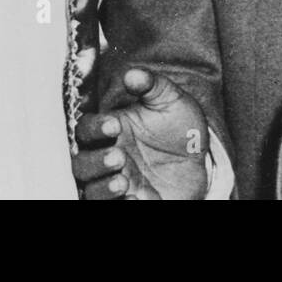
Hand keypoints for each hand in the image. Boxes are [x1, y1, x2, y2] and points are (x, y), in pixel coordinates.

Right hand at [74, 68, 209, 199]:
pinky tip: (139, 199)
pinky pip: (113, 207)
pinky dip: (120, 205)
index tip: (114, 125)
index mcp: (110, 131)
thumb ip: (152, 85)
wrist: (200, 160)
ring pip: (92, 191)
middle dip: (95, 162)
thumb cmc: (178, 127)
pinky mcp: (130, 200)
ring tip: (124, 181)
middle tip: (118, 156)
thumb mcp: (171, 100)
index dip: (95, 128)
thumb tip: (133, 74)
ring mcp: (116, 183)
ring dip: (103, 188)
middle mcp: (106, 158)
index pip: (87, 129)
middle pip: (81, 164)